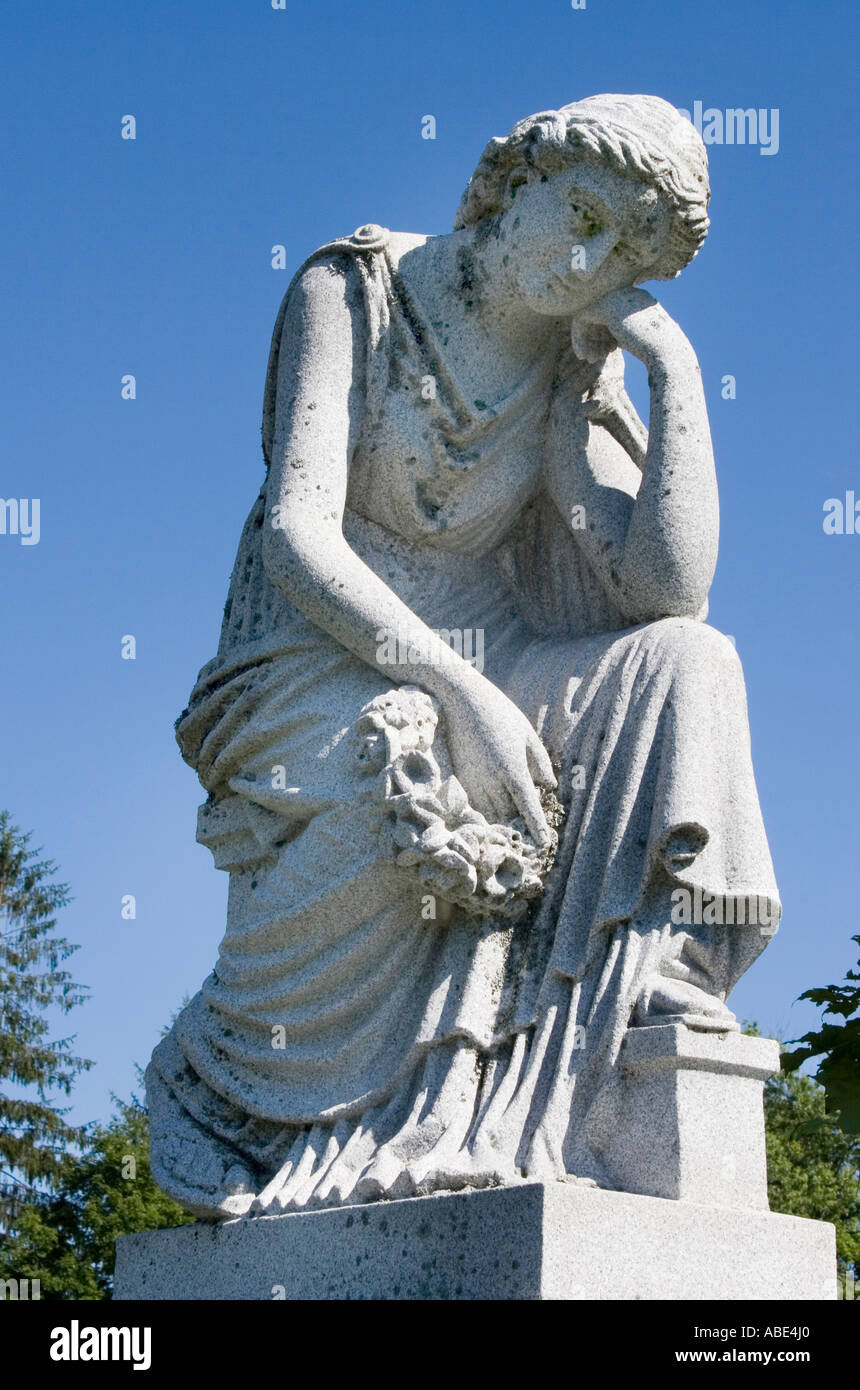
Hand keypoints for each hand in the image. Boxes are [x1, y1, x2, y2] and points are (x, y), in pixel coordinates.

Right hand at [440, 679, 555, 846]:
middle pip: (509, 813)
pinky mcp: (460, 777)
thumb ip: (539, 762)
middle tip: (529, 823)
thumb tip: (548, 786)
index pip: (527, 806)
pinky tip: (493, 805)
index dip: (536, 826)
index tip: (544, 843)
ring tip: (511, 818)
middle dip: (520, 821)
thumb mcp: (527, 733)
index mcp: (512, 768)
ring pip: (490, 812)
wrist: (460, 699)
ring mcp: (473, 779)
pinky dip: (485, 809)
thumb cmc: (499, 713)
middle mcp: (491, 779)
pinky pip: (475, 803)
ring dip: (502, 817)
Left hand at [572, 287, 690, 369]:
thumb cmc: (658, 353)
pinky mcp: (607, 307)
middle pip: (597, 313)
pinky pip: (582, 319)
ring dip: (586, 340)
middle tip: (592, 358)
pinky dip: (579, 338)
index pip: (610, 313)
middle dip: (593, 338)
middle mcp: (627, 293)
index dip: (604, 335)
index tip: (606, 353)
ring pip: (588, 316)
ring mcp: (617, 297)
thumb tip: (609, 338)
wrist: (667, 352)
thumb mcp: (638, 340)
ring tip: (590, 359)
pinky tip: (583, 355)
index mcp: (637, 299)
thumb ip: (622, 333)